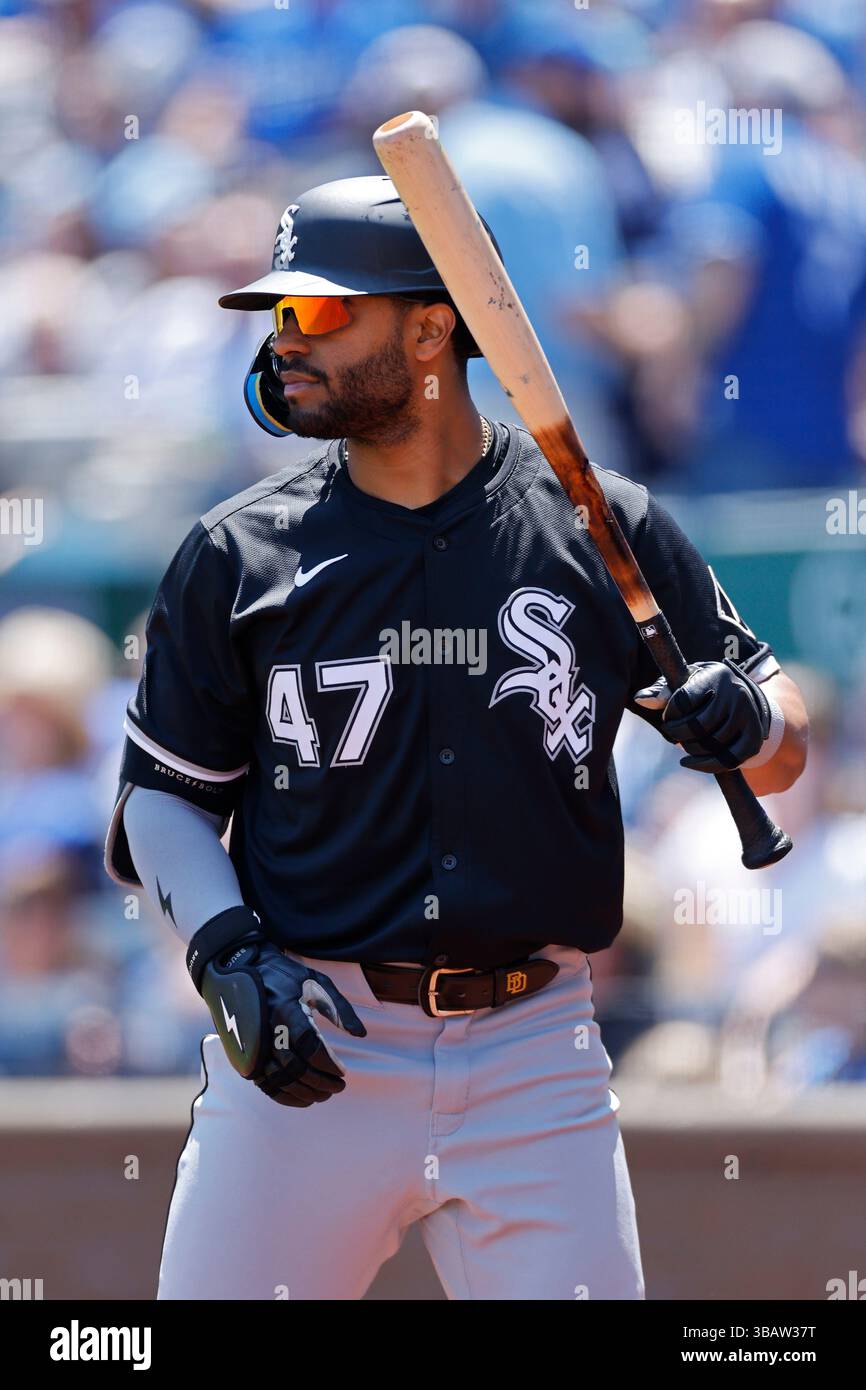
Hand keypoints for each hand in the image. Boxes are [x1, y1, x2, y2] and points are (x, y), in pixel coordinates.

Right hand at [190, 908, 366, 1106]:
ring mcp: (253, 1044)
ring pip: (280, 1079)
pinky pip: (264, 1083)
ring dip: (305, 1092)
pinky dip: (284, 1096)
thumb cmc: (285, 976)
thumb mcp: (317, 982)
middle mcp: (267, 1030)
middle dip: (321, 1082)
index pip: (311, 1047)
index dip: (329, 1064)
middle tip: (338, 1087)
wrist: (241, 968)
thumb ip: (340, 1009)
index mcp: (286, 1010)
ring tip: (324, 1094)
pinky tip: (302, 1099)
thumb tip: (361, 1034)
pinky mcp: (245, 1054)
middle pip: (297, 1067)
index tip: (343, 1072)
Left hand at [633, 658, 770, 773]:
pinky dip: (707, 766)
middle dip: (678, 734)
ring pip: (712, 743)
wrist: (739, 696)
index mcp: (715, 675)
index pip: (683, 701)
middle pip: (698, 726)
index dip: (670, 715)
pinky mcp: (755, 736)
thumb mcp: (683, 684)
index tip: (668, 717)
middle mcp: (736, 693)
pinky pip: (730, 759)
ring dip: (691, 749)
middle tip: (673, 733)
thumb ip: (662, 692)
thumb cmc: (702, 690)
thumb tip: (640, 699)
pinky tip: (691, 762)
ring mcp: (748, 715)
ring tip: (685, 743)